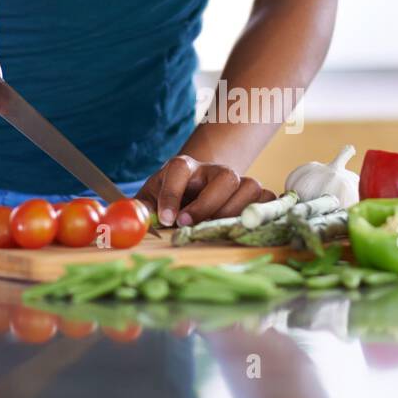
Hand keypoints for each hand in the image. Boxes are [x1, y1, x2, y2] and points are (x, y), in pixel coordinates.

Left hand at [137, 154, 275, 227]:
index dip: (172, 194)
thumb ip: (140, 209)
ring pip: (249, 186)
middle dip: (207, 205)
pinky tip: (243, 227)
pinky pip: (269, 198)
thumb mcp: (150, 200)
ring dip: (232, 212)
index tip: (167, 220)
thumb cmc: (170, 199)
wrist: (194, 191)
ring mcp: (237, 180)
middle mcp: (213, 170)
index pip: (179, 169)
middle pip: (224, 176)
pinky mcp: (254, 194)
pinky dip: (262, 213)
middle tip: (189, 225)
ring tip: (214, 229)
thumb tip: (129, 221)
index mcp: (183, 167)